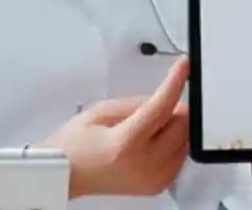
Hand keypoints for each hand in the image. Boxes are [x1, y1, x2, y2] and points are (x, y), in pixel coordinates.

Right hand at [37, 56, 190, 197]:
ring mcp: (153, 178)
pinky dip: (173, 144)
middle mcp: (144, 165)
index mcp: (125, 144)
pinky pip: (180, 156)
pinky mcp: (158, 185)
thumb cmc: (75, 145)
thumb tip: (167, 95)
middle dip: (175, 108)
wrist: (66, 175)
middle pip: (182, 124)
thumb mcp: (101, 111)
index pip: (162, 106)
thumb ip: (138, 103)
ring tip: (147, 128)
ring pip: (186, 140)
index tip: (184, 66)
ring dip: (174, 127)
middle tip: (156, 105)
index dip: (175, 81)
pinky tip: (152, 142)